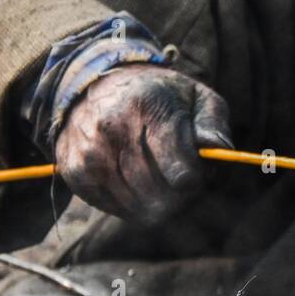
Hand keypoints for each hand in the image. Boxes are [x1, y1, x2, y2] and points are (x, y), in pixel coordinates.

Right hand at [54, 65, 231, 222]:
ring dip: (159, 202)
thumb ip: (213, 124)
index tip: (199, 168)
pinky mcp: (75, 174)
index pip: (182, 174)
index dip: (199, 178)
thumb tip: (219, 151)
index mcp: (147, 107)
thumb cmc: (156, 95)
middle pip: (162, 198)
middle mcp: (113, 131)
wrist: (94, 85)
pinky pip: (118, 211)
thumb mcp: (194, 96)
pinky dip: (135, 204)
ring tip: (161, 177)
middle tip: (183, 178)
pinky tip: (138, 181)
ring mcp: (90, 155)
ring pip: (141, 210)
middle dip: (182, 195)